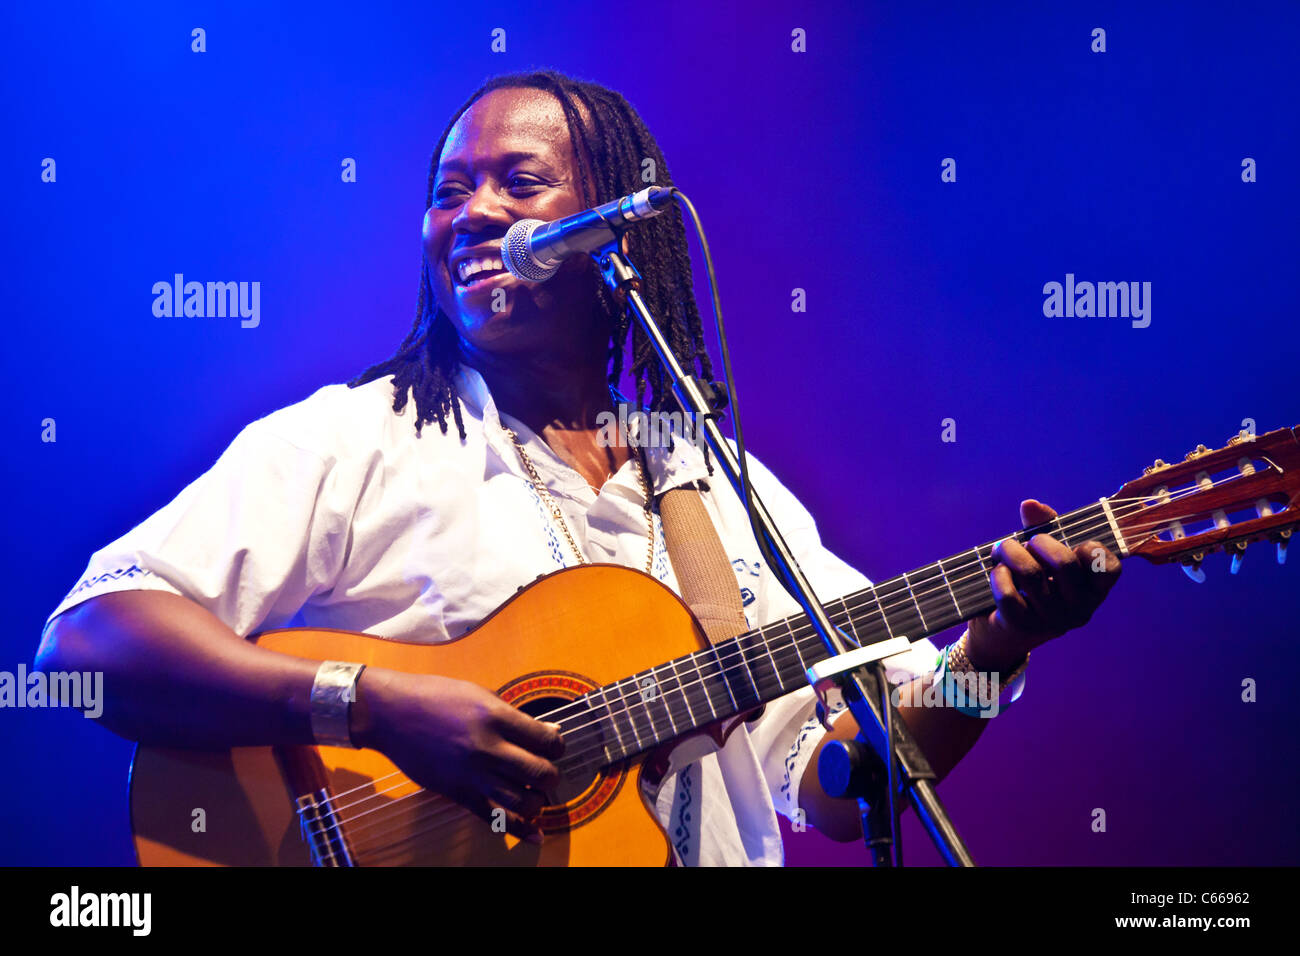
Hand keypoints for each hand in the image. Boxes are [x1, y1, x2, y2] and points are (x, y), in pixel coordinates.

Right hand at [351, 669, 564, 841]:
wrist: (392, 714)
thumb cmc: (436, 697)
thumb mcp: (480, 695)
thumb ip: (515, 717)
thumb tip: (551, 732)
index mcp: (496, 717)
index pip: (545, 740)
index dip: (558, 746)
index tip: (554, 748)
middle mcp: (487, 747)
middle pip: (539, 773)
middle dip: (550, 776)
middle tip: (545, 773)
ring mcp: (472, 774)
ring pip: (522, 801)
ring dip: (537, 802)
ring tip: (536, 796)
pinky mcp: (457, 793)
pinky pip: (494, 818)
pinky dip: (520, 830)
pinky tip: (536, 834)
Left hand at [966, 499, 1121, 672]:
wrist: (1005, 631)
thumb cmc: (1033, 583)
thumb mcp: (1045, 555)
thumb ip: (1043, 526)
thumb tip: (1030, 504)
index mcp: (1094, 590)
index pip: (1109, 568)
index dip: (1093, 549)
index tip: (1075, 544)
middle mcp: (1079, 609)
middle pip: (1065, 563)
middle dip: (1040, 541)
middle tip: (1028, 542)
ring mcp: (1052, 621)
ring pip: (1031, 574)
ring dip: (1010, 551)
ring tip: (1003, 549)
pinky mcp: (1023, 627)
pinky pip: (1008, 594)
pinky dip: (998, 576)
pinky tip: (997, 572)